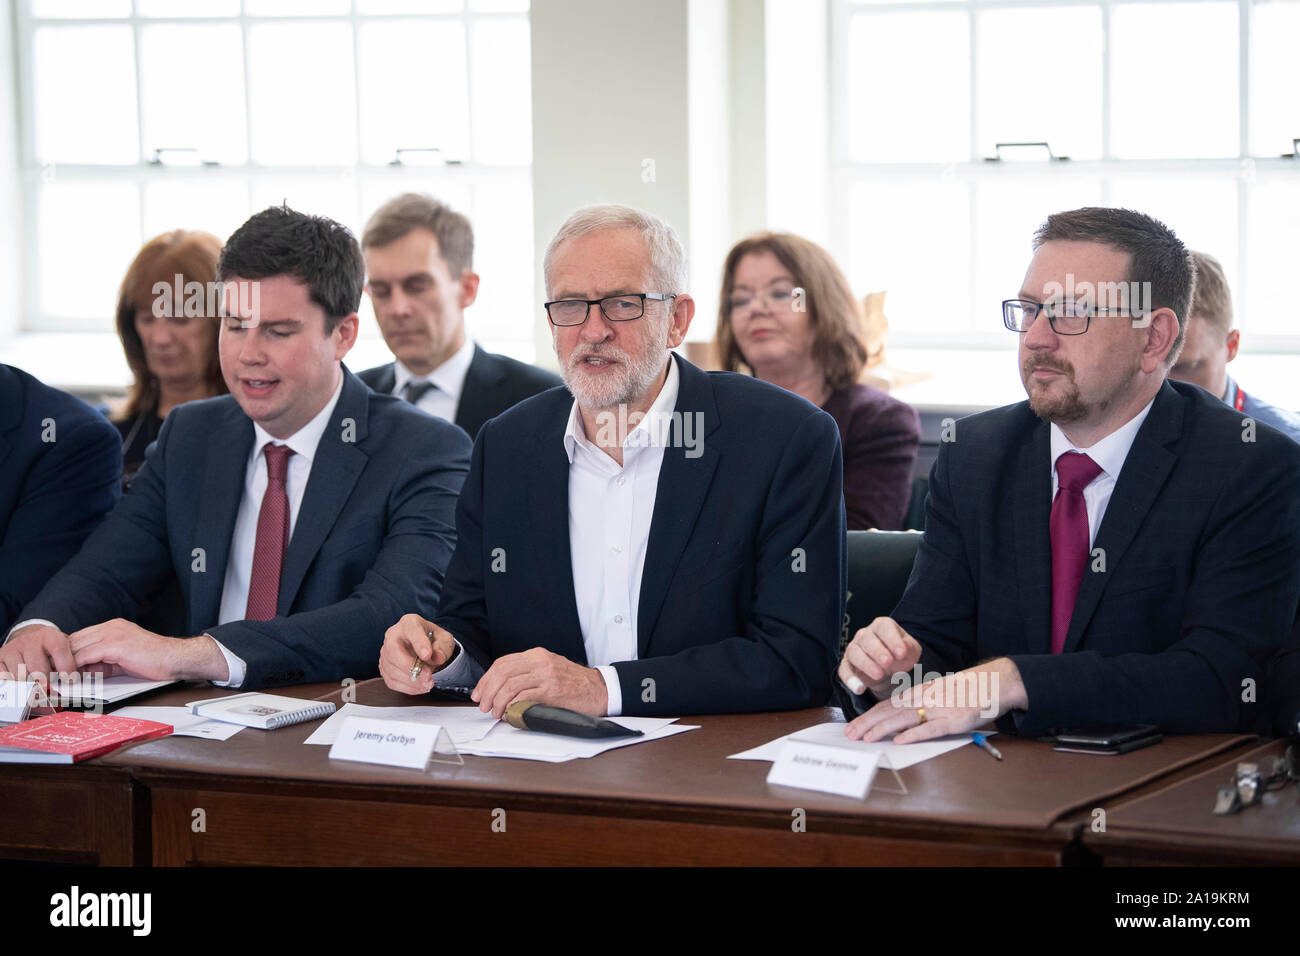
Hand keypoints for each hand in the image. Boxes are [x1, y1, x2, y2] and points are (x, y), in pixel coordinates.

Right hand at [0, 624, 75, 686]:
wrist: (27, 640)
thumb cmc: (48, 651)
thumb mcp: (61, 652)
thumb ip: (68, 665)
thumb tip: (67, 690)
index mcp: (49, 636)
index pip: (59, 649)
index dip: (66, 666)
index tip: (69, 679)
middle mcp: (29, 640)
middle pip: (39, 669)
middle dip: (47, 681)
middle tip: (50, 685)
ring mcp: (12, 649)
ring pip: (22, 676)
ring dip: (30, 685)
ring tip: (36, 684)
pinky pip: (5, 677)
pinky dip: (14, 685)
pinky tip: (21, 684)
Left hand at [69, 620, 228, 681]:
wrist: (176, 660)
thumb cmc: (155, 662)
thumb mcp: (123, 659)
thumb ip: (103, 661)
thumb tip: (82, 673)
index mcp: (114, 627)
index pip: (80, 637)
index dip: (67, 653)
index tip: (57, 668)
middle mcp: (112, 626)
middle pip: (75, 639)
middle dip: (61, 658)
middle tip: (51, 674)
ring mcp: (113, 633)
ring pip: (77, 646)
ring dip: (66, 664)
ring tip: (57, 678)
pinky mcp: (116, 644)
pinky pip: (87, 655)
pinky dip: (77, 667)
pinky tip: (72, 678)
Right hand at [378, 614, 456, 694]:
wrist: (426, 648)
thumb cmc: (433, 640)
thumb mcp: (444, 640)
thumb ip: (443, 647)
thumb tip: (438, 658)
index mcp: (409, 623)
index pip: (411, 630)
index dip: (419, 643)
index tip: (428, 655)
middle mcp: (393, 635)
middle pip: (393, 651)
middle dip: (410, 666)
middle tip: (428, 676)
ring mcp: (386, 652)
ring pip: (391, 669)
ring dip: (411, 681)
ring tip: (428, 683)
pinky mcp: (384, 668)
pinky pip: (392, 681)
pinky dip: (407, 688)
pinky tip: (421, 687)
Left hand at [471, 647, 607, 718]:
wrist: (599, 690)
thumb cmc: (574, 683)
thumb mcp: (549, 669)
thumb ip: (528, 673)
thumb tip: (501, 689)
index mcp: (537, 655)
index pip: (503, 663)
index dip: (486, 679)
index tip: (480, 692)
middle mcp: (540, 661)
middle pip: (502, 672)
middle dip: (488, 690)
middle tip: (483, 705)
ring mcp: (546, 675)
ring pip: (510, 685)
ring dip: (497, 701)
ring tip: (495, 712)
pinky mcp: (551, 691)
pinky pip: (523, 696)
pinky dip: (511, 705)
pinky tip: (509, 712)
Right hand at [837, 616, 922, 698]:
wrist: (890, 669)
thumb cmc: (899, 655)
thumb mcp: (911, 650)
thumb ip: (909, 647)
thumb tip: (905, 647)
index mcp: (881, 626)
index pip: (884, 627)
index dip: (892, 639)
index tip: (901, 653)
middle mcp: (864, 635)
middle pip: (866, 639)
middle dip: (877, 651)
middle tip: (888, 662)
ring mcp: (853, 649)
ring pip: (854, 653)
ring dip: (865, 664)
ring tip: (879, 675)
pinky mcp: (847, 665)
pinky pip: (844, 670)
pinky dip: (850, 680)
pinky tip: (860, 688)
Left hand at [844, 659, 1025, 742]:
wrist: (992, 682)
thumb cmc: (964, 691)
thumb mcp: (936, 693)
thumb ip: (918, 705)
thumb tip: (897, 723)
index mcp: (919, 693)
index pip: (887, 705)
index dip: (868, 717)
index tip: (852, 727)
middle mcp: (925, 699)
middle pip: (890, 712)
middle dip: (867, 724)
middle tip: (849, 735)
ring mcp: (939, 709)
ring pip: (905, 719)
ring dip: (883, 729)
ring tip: (866, 738)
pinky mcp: (955, 720)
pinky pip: (931, 728)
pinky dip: (914, 734)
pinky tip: (899, 740)